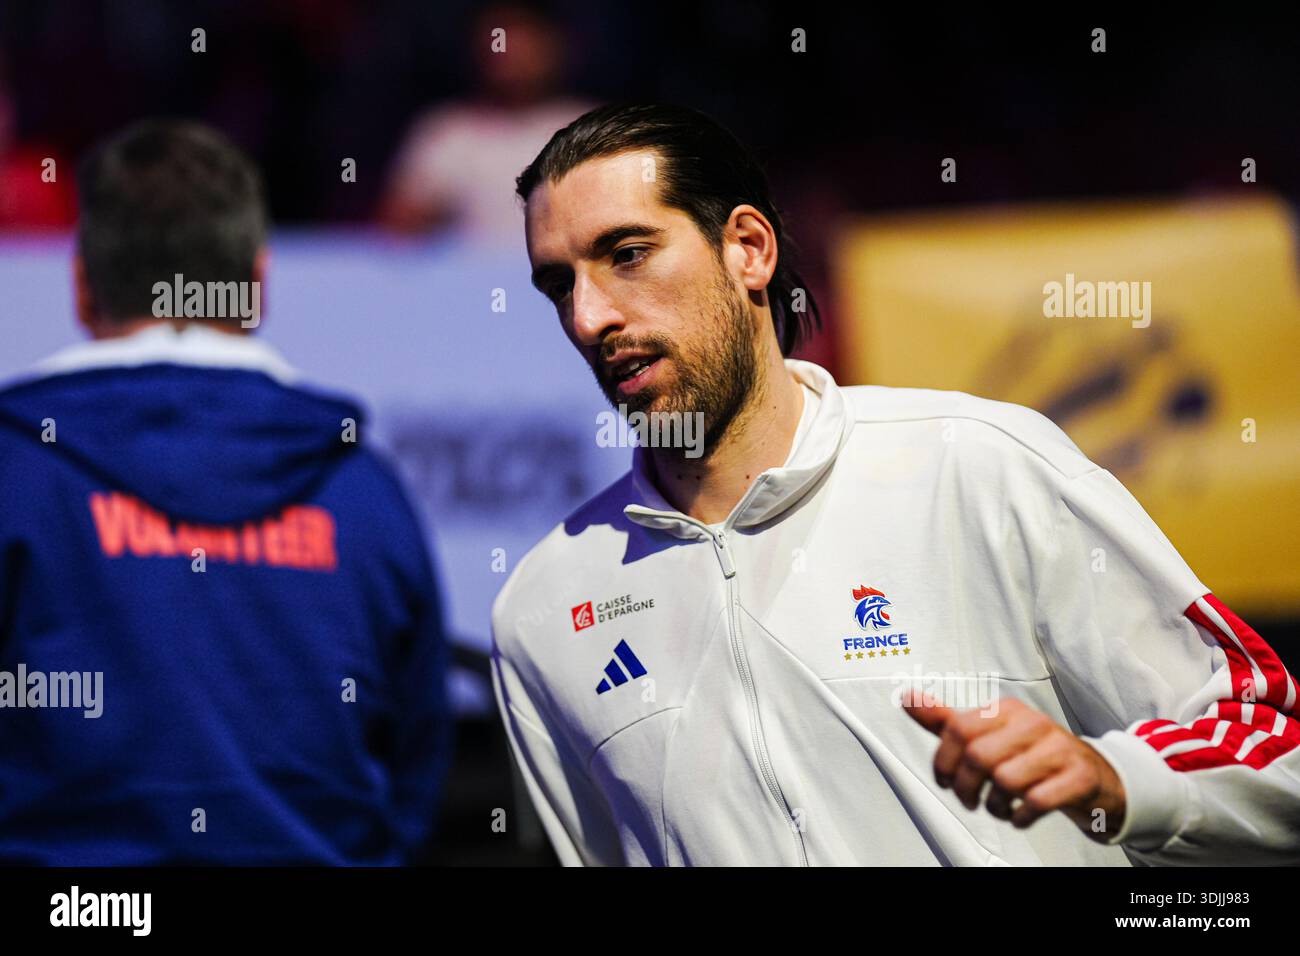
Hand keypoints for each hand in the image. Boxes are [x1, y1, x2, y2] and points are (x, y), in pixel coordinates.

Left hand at [900, 691, 1126, 841]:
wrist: (1096, 777)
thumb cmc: (1033, 757)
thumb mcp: (988, 735)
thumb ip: (945, 721)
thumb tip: (907, 698)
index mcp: (1007, 710)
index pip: (958, 729)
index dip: (942, 761)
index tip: (944, 780)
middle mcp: (1033, 723)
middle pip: (978, 756)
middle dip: (965, 788)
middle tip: (970, 800)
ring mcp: (1058, 749)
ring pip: (1006, 780)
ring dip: (994, 805)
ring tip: (999, 807)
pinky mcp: (1079, 777)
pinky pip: (1037, 801)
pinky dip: (1021, 816)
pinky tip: (1020, 816)